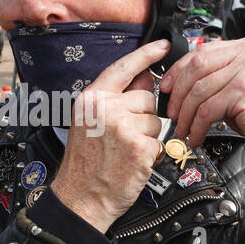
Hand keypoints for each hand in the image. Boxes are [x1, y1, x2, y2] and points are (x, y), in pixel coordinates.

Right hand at [50, 39, 169, 233]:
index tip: (164, 45)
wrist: (80, 199)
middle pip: (147, 97)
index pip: (124, 67)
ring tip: (126, 151)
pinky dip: (151, 153)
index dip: (147, 55)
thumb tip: (145, 80)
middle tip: (126, 136)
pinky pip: (159, 141)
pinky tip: (132, 162)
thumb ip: (114, 100)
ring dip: (149, 136)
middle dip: (145, 116)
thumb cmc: (85, 166)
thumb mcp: (88, 124)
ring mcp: (122, 126)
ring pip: (156, 120)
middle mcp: (105, 108)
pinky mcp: (138, 146)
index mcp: (91, 100)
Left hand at [157, 37, 244, 176]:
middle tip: (173, 113)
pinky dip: (197, 127)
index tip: (167, 87)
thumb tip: (186, 84)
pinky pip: (207, 110)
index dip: (178, 70)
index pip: (202, 51)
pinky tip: (197, 135)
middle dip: (177, 93)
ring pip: (198, 90)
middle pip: (195, 67)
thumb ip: (224, 76)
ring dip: (186, 115)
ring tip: (185, 129)